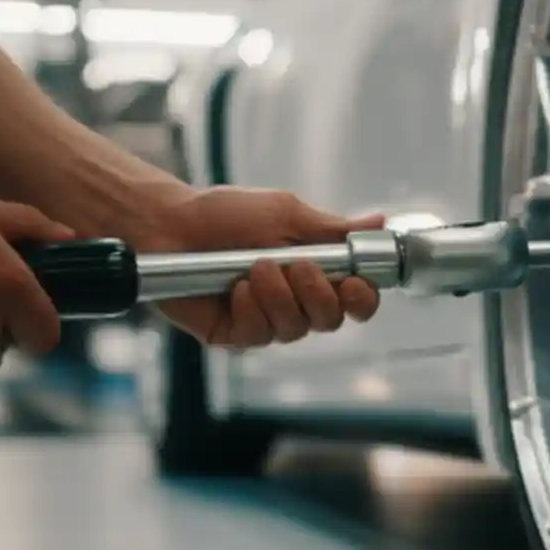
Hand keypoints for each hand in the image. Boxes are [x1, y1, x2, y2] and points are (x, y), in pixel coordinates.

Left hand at [131, 186, 382, 347]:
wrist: (170, 224)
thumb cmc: (225, 214)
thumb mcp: (286, 213)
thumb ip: (333, 229)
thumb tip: (379, 224)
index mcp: (314, 271)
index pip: (356, 300)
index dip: (362, 298)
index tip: (354, 283)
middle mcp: (295, 301)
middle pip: (331, 320)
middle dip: (316, 293)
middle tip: (294, 266)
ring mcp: (265, 320)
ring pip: (295, 330)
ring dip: (277, 297)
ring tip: (253, 269)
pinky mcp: (235, 334)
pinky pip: (259, 335)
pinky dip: (250, 309)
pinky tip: (234, 289)